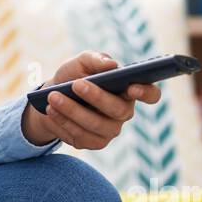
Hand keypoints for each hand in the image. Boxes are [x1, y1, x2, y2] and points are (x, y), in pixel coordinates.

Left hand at [20, 51, 162, 148]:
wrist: (52, 95)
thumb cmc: (74, 75)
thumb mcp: (81, 62)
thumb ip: (95, 59)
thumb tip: (111, 65)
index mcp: (128, 89)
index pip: (151, 94)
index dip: (146, 92)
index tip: (131, 86)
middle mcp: (124, 112)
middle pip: (118, 110)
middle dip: (95, 96)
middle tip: (75, 84)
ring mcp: (110, 130)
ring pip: (96, 125)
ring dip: (72, 110)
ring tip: (53, 97)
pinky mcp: (94, 142)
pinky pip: (81, 136)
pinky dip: (63, 122)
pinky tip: (51, 111)